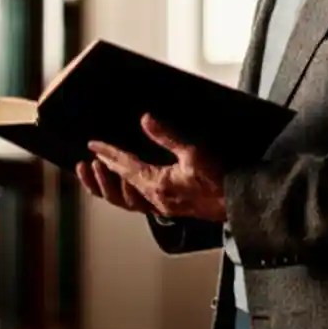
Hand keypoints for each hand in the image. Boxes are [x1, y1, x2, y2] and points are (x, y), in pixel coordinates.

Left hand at [87, 114, 227, 221]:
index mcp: (157, 185)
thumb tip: (145, 120)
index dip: (107, 153)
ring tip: (99, 173)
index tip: (93, 144)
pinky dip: (126, 193)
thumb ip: (166, 136)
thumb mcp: (193, 152)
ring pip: (125, 201)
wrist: (237, 204)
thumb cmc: (219, 180)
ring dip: (109, 187)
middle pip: (118, 189)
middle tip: (90, 161)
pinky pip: (138, 204)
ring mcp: (161, 206)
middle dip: (101, 174)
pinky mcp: (169, 208)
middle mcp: (154, 199)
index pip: (124, 167)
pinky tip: (126, 186)